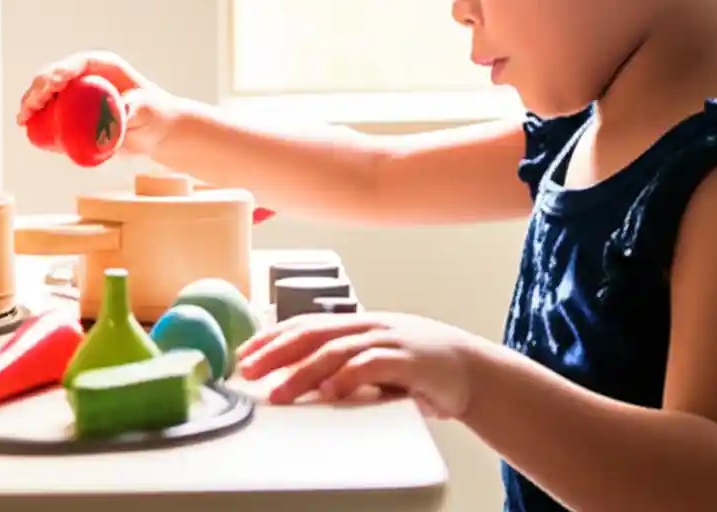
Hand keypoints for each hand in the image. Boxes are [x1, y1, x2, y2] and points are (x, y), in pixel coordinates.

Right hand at [16, 51, 177, 155]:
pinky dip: (37, 114)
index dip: (59, 72)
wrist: (159, 130)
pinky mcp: (74, 111)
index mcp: (105, 66)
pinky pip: (52, 110)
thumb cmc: (157, 114)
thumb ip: (135, 109)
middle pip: (56, 76)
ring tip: (23, 118)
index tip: (50, 87)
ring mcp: (79, 94)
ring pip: (48, 92)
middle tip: (31, 108)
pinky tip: (25, 123)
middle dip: (38, 88)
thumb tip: (121, 112)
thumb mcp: (147, 110)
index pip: (77, 64)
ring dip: (31, 101)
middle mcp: (88, 76)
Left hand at [235, 312, 480, 418]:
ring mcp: (389, 341)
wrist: (471, 369)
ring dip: (303, 372)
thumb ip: (342, 365)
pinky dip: (347, 378)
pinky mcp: (409, 361)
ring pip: (337, 350)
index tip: (245, 354)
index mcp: (357, 324)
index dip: (272, 337)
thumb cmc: (418, 368)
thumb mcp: (375, 360)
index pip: (305, 324)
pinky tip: (329, 392)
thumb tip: (297, 381)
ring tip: (279, 393)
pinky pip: (373, 366)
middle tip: (249, 370)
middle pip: (313, 333)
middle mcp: (369, 327)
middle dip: (276, 351)